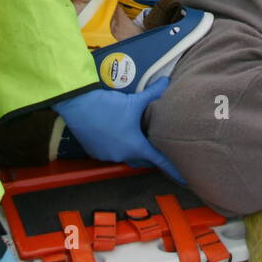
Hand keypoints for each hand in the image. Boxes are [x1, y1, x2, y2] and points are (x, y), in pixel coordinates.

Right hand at [55, 77, 185, 182]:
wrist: (77, 105)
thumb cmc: (107, 105)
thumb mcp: (134, 100)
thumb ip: (153, 93)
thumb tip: (167, 81)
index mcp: (135, 147)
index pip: (160, 161)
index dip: (173, 170)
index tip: (184, 179)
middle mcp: (122, 155)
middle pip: (143, 160)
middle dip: (152, 156)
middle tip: (162, 151)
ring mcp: (107, 156)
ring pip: (127, 157)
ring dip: (135, 151)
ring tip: (141, 141)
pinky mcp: (95, 152)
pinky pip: (113, 154)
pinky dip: (119, 148)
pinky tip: (120, 136)